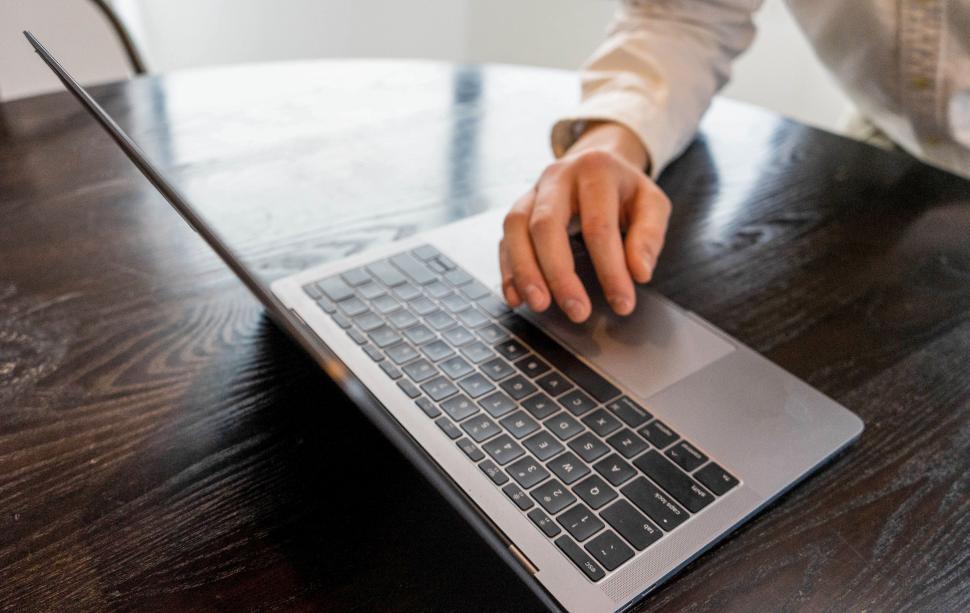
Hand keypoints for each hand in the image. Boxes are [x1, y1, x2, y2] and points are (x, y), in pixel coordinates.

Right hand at [499, 122, 670, 322]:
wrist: (597, 161)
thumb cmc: (625, 189)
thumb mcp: (652, 203)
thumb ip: (649, 236)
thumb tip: (640, 272)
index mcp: (595, 170)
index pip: (599, 225)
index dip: (610, 269)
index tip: (622, 304)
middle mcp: (556, 177)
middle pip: (546, 225)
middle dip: (559, 273)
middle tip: (576, 311)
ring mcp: (531, 192)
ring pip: (516, 229)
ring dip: (525, 271)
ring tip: (540, 305)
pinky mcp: (518, 210)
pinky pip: (505, 239)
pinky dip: (508, 270)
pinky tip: (516, 296)